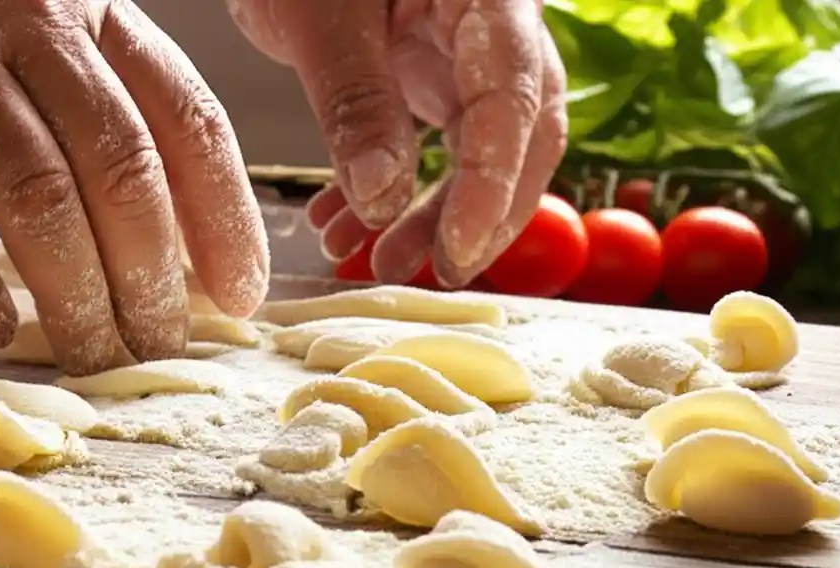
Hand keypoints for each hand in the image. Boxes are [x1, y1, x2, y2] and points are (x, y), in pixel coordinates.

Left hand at [228, 0, 566, 287]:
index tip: (455, 250)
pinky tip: (342, 224)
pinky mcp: (426, 73)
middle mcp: (491, 25)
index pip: (514, 97)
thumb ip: (356, 101)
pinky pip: (429, 146)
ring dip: (432, 216)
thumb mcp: (320, 14)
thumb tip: (384, 202)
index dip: (490, 184)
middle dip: (476, 215)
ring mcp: (461, 51)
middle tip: (427, 271)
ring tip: (373, 260)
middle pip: (519, 135)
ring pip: (476, 151)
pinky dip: (392, 192)